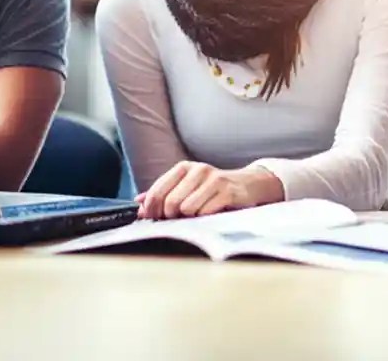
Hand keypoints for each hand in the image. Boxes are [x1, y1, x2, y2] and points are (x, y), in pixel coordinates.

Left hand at [136, 162, 279, 219]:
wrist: (247, 185)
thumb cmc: (213, 189)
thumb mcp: (187, 187)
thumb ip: (163, 194)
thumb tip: (139, 203)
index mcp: (183, 168)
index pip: (157, 191)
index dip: (152, 210)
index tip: (155, 220)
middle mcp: (197, 170)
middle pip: (170, 203)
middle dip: (171, 217)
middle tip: (178, 220)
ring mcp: (213, 179)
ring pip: (187, 209)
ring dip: (190, 218)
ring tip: (198, 214)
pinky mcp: (227, 191)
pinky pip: (205, 212)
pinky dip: (204, 218)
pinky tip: (211, 213)